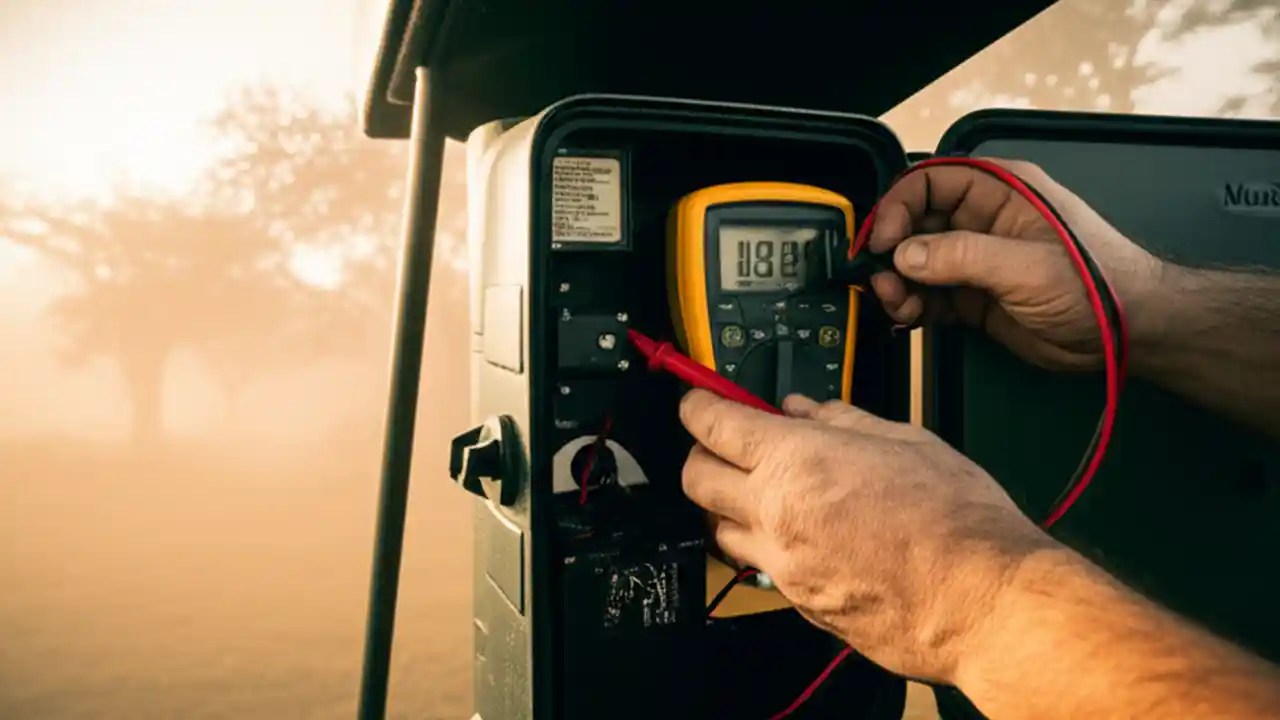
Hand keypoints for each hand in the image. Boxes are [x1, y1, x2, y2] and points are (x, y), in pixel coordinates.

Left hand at [679, 389, 1058, 682]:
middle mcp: (775, 516)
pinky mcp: (800, 605)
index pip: (712, 424)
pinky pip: (762, 569)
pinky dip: (768, 546)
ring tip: (767, 492)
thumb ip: (843, 420)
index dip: (698, 403)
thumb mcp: (905, 441)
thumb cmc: (957, 521)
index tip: (698, 397)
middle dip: (701, 453)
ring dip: (729, 506)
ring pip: (719, 531)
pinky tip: (804, 534)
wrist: (983, 603)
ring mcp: (784, 567)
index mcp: (796, 462)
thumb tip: (806, 409)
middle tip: (727, 443)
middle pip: (696, 479)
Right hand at [867, 158, 1165, 370]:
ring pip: (917, 262)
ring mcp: (977, 260)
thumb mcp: (1026, 266)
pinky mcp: (975, 297)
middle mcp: (983, 220)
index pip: (930, 182)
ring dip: (898, 283)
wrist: (1130, 334)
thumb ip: (961, 257)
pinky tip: (909, 318)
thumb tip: (905, 255)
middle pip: (916, 223)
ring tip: (898, 305)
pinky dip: (912, 306)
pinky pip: (929, 295)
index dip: (899, 207)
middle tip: (883, 281)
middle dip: (893, 251)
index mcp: (1000, 191)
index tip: (883, 243)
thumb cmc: (1096, 285)